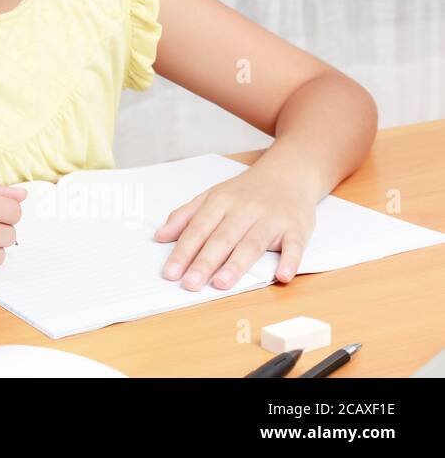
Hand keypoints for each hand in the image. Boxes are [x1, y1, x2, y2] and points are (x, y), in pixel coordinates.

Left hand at [154, 162, 317, 289]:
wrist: (288, 173)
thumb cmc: (245, 191)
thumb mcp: (212, 196)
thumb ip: (185, 216)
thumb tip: (159, 236)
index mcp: (220, 202)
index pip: (198, 229)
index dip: (183, 251)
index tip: (170, 273)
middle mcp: (245, 210)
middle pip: (222, 238)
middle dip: (205, 262)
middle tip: (190, 284)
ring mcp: (271, 219)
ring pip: (252, 243)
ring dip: (237, 264)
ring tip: (221, 283)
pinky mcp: (297, 228)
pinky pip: (294, 245)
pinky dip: (290, 260)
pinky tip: (282, 276)